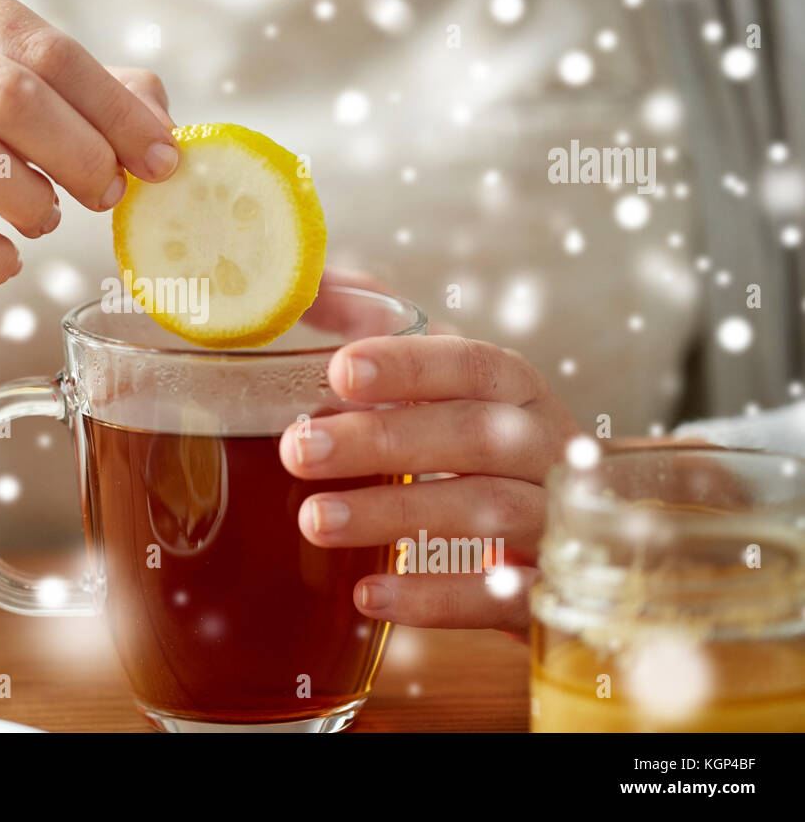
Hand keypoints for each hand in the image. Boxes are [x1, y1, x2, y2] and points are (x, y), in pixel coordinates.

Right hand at [0, 0, 178, 287]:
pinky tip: (5, 261)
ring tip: (46, 220)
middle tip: (108, 194)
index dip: (113, 109)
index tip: (160, 159)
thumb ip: (78, 92)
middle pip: (7, 94)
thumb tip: (158, 119)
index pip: (42, 46)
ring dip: (29, 199)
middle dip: (80, 153)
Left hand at [279, 335, 582, 633]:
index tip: (340, 372)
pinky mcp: (548, 593)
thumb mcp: (444, 381)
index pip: (472, 364)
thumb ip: (378, 328)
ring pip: (485, 512)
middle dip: (382, 440)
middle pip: (472, 436)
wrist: (584, 532)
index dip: (409, 366)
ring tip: (316, 520)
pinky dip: (431, 597)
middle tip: (299, 450)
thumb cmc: (483, 442)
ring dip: (395, 514)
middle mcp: (543, 448)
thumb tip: (307, 287)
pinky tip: (367, 594)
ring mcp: (554, 520)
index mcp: (517, 390)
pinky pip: (495, 596)